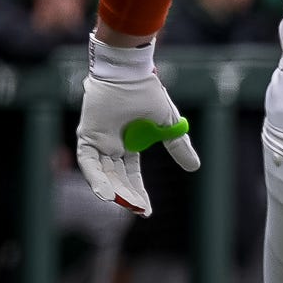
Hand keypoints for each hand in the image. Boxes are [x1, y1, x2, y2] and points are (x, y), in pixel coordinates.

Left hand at [76, 36, 198, 216]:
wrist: (130, 72)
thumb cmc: (147, 91)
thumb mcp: (167, 124)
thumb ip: (178, 146)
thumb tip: (195, 167)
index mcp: (128, 142)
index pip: (130, 175)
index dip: (138, 192)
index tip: (147, 210)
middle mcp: (111, 144)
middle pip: (117, 178)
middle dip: (127, 195)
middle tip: (139, 210)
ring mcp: (97, 140)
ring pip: (102, 174)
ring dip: (113, 190)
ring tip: (126, 205)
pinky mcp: (87, 135)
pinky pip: (88, 162)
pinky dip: (95, 178)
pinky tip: (106, 194)